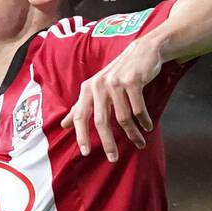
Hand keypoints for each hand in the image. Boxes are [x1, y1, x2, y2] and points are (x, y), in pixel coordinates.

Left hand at [60, 36, 162, 160]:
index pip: (80, 116)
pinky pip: (138, 109)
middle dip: (108, 142)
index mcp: (88, 89)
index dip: (81, 135)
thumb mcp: (97, 88)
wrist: (142, 52)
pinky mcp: (133, 81)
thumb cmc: (119, 74)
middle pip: (101, 121)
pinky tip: (147, 127)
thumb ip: (81, 106)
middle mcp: (99, 85)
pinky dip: (144, 121)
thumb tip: (64, 124)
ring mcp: (116, 83)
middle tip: (113, 158)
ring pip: (123, 117)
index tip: (85, 153)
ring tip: (140, 143)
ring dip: (133, 134)